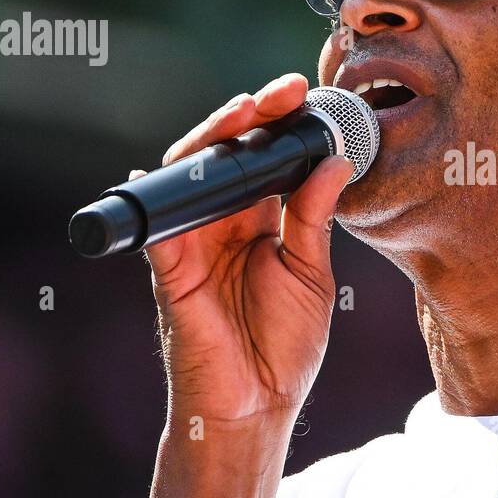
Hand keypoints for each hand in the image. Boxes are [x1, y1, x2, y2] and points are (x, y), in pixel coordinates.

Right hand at [135, 73, 353, 426]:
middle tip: (283, 92)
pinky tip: (174, 164)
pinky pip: (161, 221)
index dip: (281, 126)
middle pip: (226, 154)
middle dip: (251, 117)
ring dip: (215, 138)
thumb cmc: (284, 346)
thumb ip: (315, 218)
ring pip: (192, 173)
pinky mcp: (170, 267)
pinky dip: (164, 191)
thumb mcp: (311, 274)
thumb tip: (335, 161)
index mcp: (260, 222)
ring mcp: (193, 241)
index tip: (306, 96)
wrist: (256, 405)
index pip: (265, 159)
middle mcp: (222, 223)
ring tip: (246, 111)